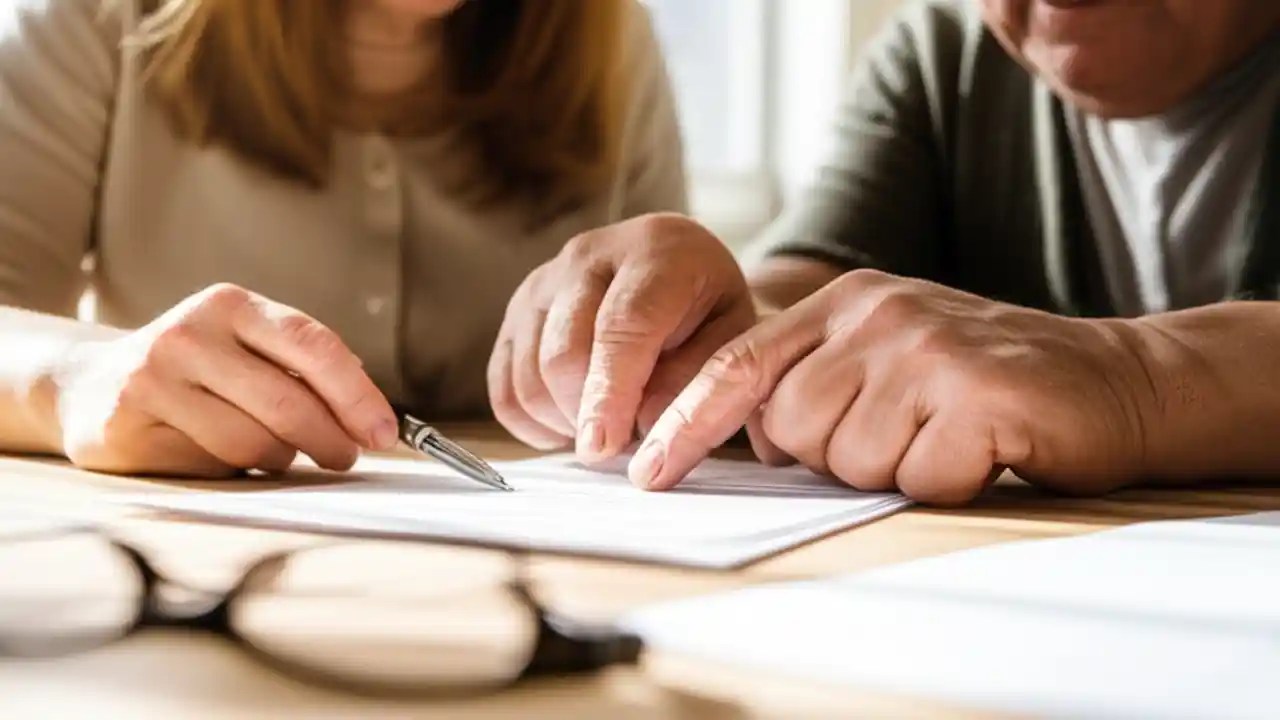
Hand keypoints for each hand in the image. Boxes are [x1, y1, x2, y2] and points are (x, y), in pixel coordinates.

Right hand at [51, 284, 397, 475]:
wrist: (90, 383)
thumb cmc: (196, 369)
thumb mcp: (245, 346)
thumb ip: (301, 368)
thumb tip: (370, 414)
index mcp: (231, 305)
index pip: (313, 346)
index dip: (357, 395)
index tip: (384, 432)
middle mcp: (189, 334)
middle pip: (288, 402)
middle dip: (332, 439)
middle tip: (346, 457)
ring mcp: (152, 378)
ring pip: (253, 443)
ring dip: (281, 460)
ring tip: (277, 453)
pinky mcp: (127, 425)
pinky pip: (210, 467)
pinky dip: (233, 472)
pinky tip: (219, 456)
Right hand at [488, 213, 755, 458]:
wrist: (677, 270)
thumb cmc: (708, 310)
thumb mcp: (732, 339)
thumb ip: (696, 381)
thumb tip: (644, 425)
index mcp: (656, 252)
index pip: (622, 327)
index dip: (610, 393)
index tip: (604, 447)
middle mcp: (589, 255)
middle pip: (563, 352)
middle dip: (585, 415)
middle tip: (620, 445)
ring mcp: (544, 280)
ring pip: (528, 372)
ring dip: (561, 420)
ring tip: (604, 427)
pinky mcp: (517, 310)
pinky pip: (503, 382)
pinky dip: (529, 419)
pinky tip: (569, 423)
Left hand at [631, 269, 1157, 503]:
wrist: (1108, 379)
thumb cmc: (981, 384)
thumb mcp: (886, 360)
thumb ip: (814, 381)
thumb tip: (740, 436)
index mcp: (844, 303)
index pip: (738, 365)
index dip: (684, 421)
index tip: (644, 470)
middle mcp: (875, 313)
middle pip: (790, 429)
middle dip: (837, 455)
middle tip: (905, 432)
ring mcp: (924, 346)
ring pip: (847, 459)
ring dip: (895, 469)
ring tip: (945, 434)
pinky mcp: (972, 389)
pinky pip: (915, 476)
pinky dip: (946, 480)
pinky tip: (980, 448)